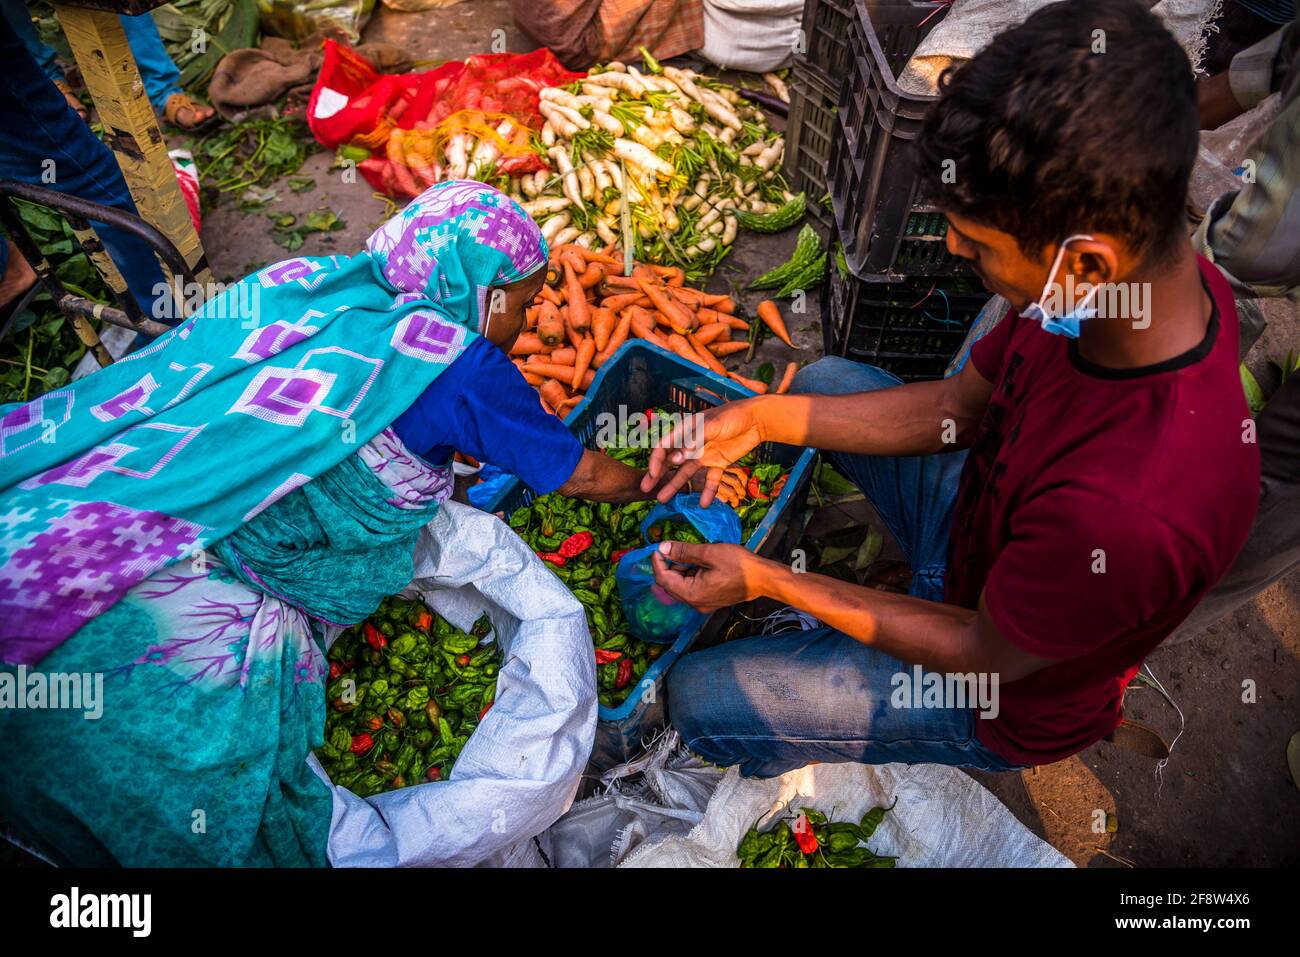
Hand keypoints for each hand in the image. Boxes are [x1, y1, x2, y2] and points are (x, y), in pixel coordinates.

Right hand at [640, 398, 769, 505]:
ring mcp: (705, 455)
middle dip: (657, 474)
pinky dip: (707, 492)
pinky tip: (703, 504)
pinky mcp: (719, 463)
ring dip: (675, 485)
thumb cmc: (732, 416)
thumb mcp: (712, 425)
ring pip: (686, 473)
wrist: (758, 420)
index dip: (656, 460)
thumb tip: (675, 458)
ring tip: (664, 500)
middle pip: (671, 461)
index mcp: (686, 430)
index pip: (664, 446)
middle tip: (645, 489)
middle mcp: (692, 444)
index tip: (651, 474)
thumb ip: (694, 441)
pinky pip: (711, 480)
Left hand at [651, 541, 769, 611]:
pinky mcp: (710, 600)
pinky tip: (698, 561)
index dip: (657, 562)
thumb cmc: (739, 565)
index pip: (663, 579)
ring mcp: (703, 604)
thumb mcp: (709, 553)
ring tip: (688, 552)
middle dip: (668, 565)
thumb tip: (663, 548)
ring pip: (681, 585)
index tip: (658, 546)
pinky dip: (690, 574)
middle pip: (670, 584)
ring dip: (680, 569)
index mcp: (692, 594)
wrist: (763, 578)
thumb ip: (683, 551)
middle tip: (672, 547)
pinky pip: (692, 588)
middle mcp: (695, 603)